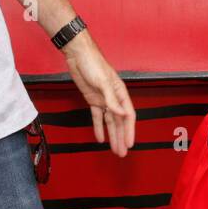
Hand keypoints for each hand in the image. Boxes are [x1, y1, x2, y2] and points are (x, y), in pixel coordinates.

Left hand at [61, 30, 135, 156]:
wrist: (77, 55)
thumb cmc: (93, 63)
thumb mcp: (102, 81)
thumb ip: (111, 99)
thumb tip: (120, 113)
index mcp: (120, 92)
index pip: (128, 115)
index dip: (129, 130)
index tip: (130, 143)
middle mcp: (113, 98)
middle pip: (119, 122)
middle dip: (121, 137)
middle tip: (122, 153)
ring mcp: (103, 99)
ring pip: (109, 122)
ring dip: (112, 136)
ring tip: (114, 149)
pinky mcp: (92, 99)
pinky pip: (97, 117)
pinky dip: (98, 127)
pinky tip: (99, 138)